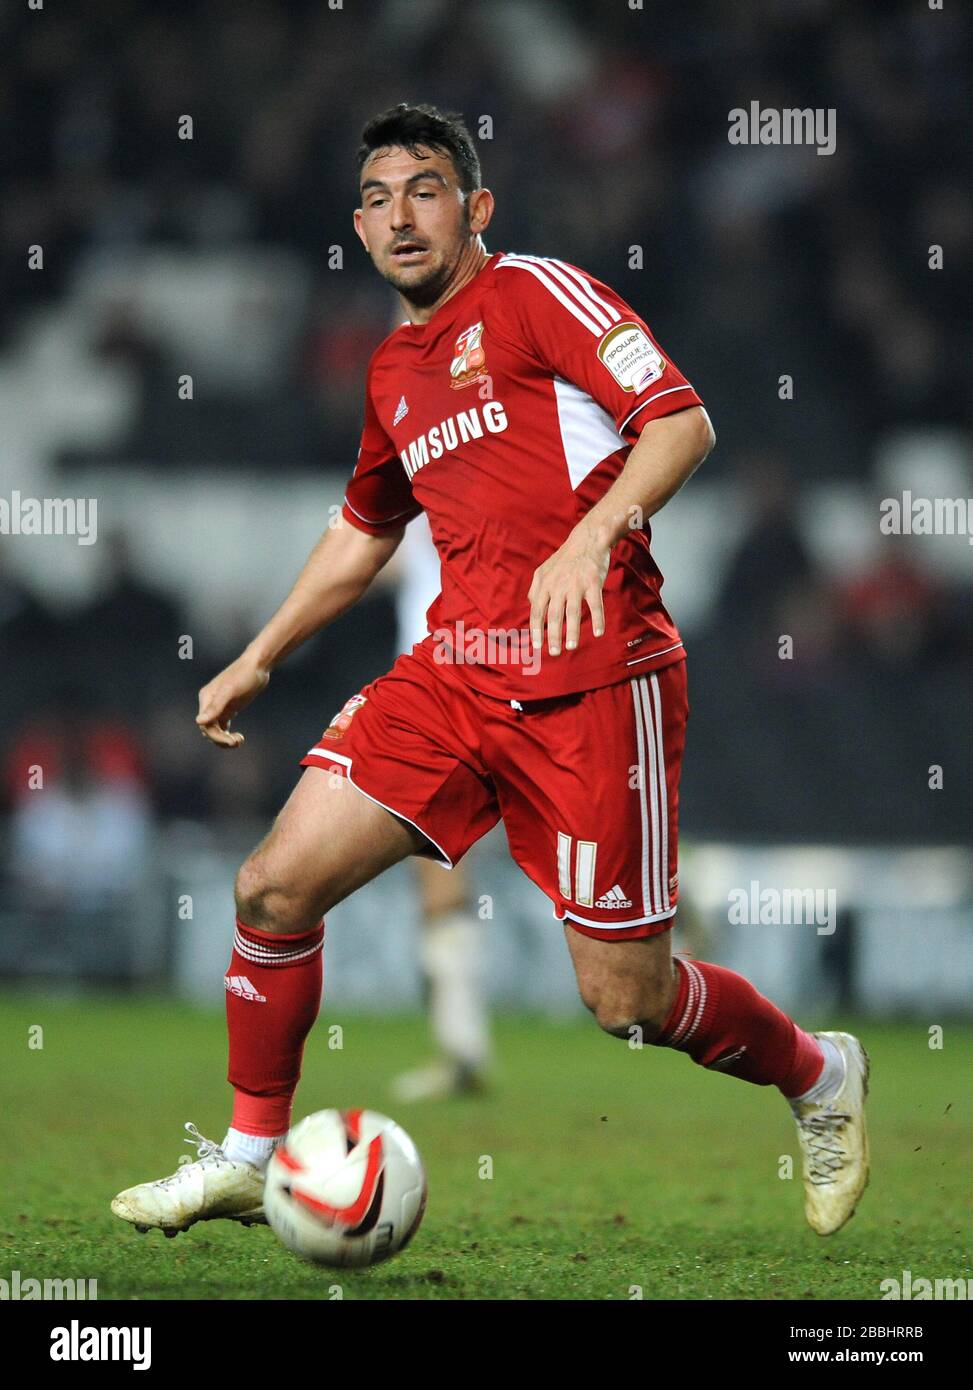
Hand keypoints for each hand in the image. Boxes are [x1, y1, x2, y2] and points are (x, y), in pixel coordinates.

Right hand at [196, 652, 270, 747]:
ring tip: (240, 740)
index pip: (205, 725)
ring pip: (216, 730)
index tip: (232, 741)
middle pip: (209, 729)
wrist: (258, 666)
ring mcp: (220, 706)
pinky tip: (239, 737)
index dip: (216, 736)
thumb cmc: (244, 675)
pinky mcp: (229, 708)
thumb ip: (215, 706)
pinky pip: (223, 726)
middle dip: (221, 739)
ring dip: (225, 739)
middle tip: (238, 742)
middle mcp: (210, 703)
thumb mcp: (230, 691)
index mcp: (206, 699)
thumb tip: (199, 721)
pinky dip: (229, 734)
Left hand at [528, 523, 609, 656]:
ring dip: (572, 632)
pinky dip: (598, 619)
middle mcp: (558, 585)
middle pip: (553, 615)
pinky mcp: (593, 582)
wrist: (587, 540)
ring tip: (571, 647)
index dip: (536, 629)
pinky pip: (595, 605)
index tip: (537, 646)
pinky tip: (598, 633)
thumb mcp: (545, 570)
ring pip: (573, 612)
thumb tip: (531, 605)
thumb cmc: (565, 559)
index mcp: (544, 584)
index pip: (537, 611)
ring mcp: (576, 584)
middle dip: (553, 636)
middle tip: (555, 653)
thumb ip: (536, 588)